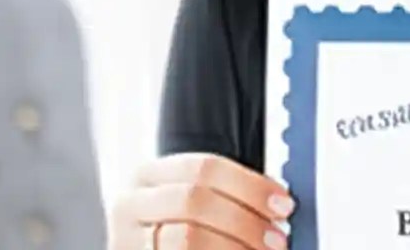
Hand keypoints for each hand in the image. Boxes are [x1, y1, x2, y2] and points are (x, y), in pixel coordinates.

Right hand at [109, 153, 295, 248]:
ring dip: (235, 247)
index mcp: (150, 176)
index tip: (283, 203)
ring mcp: (126, 240)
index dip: (250, 185)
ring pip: (187, 238)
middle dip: (245, 220)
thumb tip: (278, 205)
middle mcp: (131, 205)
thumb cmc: (176, 236)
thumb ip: (226, 199)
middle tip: (277, 238)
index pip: (204, 167)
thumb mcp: (193, 208)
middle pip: (195, 201)